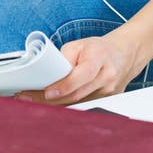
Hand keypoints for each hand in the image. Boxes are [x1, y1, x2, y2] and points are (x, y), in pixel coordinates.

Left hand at [17, 33, 140, 105]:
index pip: (81, 76)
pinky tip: (54, 106)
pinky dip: (68, 107)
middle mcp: (107, 77)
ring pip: (79, 104)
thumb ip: (64, 58)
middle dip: (51, 99)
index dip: (64, 86)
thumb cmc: (99, 49)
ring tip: (34, 102)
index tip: (47, 92)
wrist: (124, 55)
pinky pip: (84, 107)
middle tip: (28, 98)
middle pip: (77, 94)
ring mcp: (109, 92)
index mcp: (99, 58)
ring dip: (56, 105)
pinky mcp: (108, 102)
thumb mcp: (79, 45)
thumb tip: (49, 75)